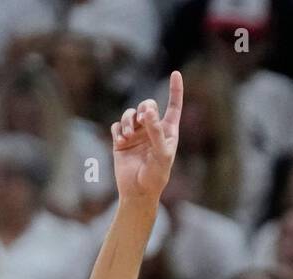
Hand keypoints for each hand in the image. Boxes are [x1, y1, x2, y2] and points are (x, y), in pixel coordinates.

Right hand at [112, 71, 183, 203]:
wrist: (137, 192)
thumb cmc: (155, 176)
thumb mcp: (161, 154)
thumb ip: (156, 132)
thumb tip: (149, 111)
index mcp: (168, 132)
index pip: (173, 107)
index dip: (175, 90)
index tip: (176, 73)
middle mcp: (152, 130)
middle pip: (147, 105)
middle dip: (143, 109)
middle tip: (141, 121)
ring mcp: (136, 134)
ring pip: (129, 114)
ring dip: (127, 121)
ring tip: (126, 137)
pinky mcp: (121, 140)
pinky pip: (116, 125)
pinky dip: (117, 130)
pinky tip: (120, 142)